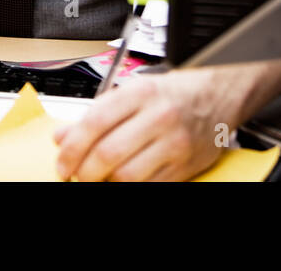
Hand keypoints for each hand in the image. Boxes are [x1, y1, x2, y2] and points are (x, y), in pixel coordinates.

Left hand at [51, 68, 232, 181]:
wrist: (218, 96)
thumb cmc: (173, 93)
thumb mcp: (132, 92)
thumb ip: (96, 114)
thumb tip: (63, 137)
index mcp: (141, 93)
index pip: (95, 123)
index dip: (72, 148)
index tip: (63, 163)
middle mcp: (159, 116)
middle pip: (108, 153)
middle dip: (84, 171)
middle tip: (77, 174)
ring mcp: (174, 143)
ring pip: (127, 176)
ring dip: (105, 182)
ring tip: (99, 177)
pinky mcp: (185, 166)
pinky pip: (149, 186)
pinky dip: (129, 187)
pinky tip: (122, 181)